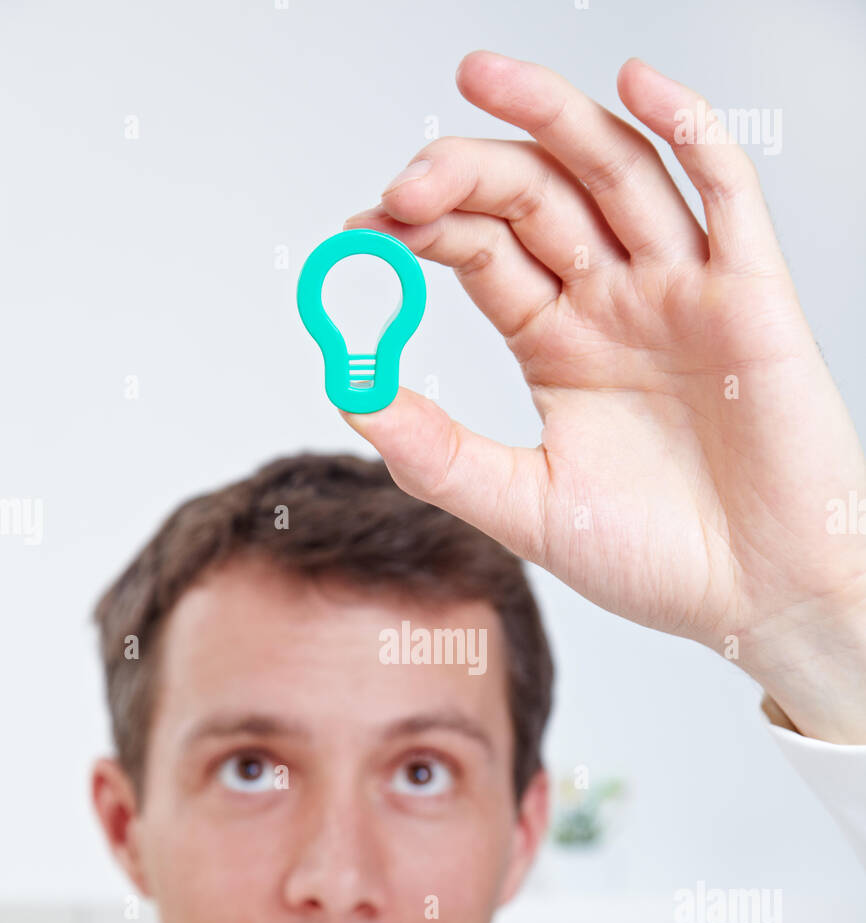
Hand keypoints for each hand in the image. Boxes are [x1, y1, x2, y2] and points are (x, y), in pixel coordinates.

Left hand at [341, 52, 865, 741]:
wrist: (756, 599)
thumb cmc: (655, 559)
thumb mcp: (524, 506)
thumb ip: (437, 453)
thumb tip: (346, 388)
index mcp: (555, 343)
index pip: (479, 252)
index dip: (420, 230)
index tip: (361, 230)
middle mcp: (613, 302)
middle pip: (534, 198)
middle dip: (466, 177)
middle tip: (407, 186)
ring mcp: (680, 290)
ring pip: (615, 172)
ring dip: (553, 118)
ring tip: (484, 79)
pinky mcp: (750, 295)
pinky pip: (726, 194)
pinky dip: (690, 131)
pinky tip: (637, 84)